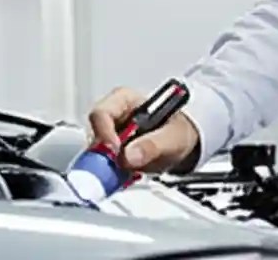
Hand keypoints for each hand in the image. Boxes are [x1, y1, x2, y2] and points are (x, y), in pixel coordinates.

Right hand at [86, 86, 200, 173]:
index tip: (115, 152)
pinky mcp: (111, 154)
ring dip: (108, 167)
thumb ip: (153, 144)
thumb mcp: (173, 136)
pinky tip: (127, 176)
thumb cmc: (178, 129)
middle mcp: (114, 117)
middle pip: (94, 135)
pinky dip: (112, 174)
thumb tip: (130, 155)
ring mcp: (110, 136)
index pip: (101, 113)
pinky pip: (103, 166)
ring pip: (96, 153)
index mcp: (125, 101)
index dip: (104, 133)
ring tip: (129, 172)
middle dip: (104, 155)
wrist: (183, 144)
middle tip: (119, 168)